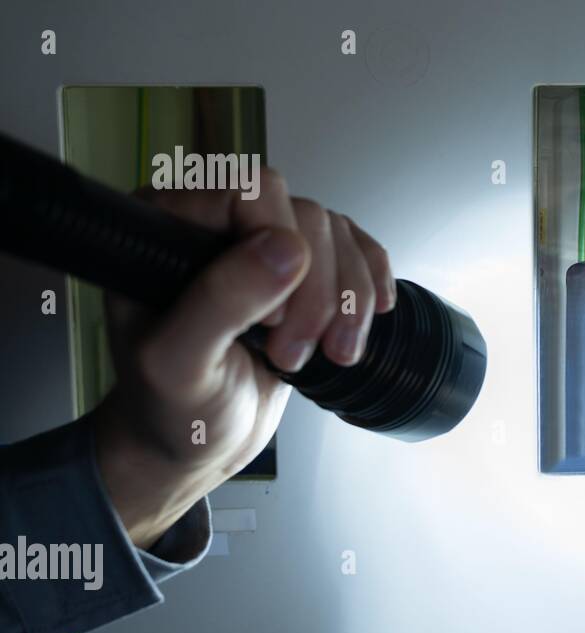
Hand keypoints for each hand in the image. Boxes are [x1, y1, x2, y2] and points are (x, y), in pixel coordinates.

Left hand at [91, 170, 395, 548]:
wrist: (203, 443)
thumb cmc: (173, 409)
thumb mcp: (180, 365)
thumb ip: (221, 301)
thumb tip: (286, 249)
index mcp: (166, 226)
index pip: (245, 190)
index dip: (273, 247)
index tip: (268, 318)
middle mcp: (217, 222)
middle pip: (301, 213)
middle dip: (315, 289)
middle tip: (292, 353)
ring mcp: (265, 243)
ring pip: (334, 234)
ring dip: (346, 301)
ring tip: (327, 354)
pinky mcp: (305, 268)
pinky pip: (356, 249)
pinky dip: (371, 286)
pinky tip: (365, 321)